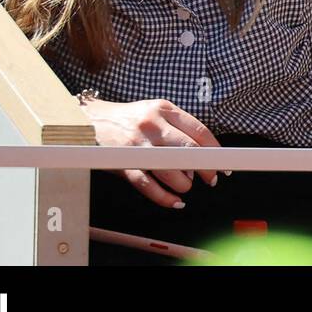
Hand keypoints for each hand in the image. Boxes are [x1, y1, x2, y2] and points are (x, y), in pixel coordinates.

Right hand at [79, 96, 222, 207]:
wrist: (88, 122)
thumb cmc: (128, 119)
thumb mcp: (155, 112)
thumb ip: (178, 129)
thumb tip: (201, 156)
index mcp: (165, 110)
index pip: (199, 130)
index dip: (215, 150)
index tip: (224, 163)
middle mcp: (152, 125)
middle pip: (188, 151)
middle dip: (205, 169)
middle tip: (210, 178)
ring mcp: (136, 145)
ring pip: (170, 170)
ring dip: (184, 184)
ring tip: (185, 186)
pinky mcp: (122, 164)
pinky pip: (148, 185)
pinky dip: (164, 197)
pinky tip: (174, 201)